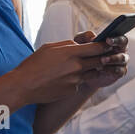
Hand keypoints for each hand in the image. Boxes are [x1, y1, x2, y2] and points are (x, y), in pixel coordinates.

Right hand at [9, 35, 126, 104]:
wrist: (24, 86)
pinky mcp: (73, 90)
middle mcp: (77, 66)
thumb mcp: (49, 48)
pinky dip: (76, 80)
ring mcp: (76, 79)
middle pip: (100, 60)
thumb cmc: (34, 64)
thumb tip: (80, 44)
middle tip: (106, 55)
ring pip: (92, 73)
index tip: (110, 43)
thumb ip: (68, 44)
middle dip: (103, 57)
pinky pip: (80, 83)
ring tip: (80, 66)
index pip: (97, 47)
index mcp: (71, 53)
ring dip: (90, 69)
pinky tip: (62, 79)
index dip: (105, 45)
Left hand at [72, 30, 129, 94]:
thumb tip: (93, 37)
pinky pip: (119, 71)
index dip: (116, 39)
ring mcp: (121, 62)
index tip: (107, 40)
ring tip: (102, 60)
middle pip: (124, 47)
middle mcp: (120, 51)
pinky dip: (111, 70)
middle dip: (116, 49)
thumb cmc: (83, 52)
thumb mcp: (80, 42)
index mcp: (115, 42)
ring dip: (113, 59)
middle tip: (106, 50)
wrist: (82, 70)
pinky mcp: (119, 73)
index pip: (121, 38)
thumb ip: (85, 36)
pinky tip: (102, 69)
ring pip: (122, 59)